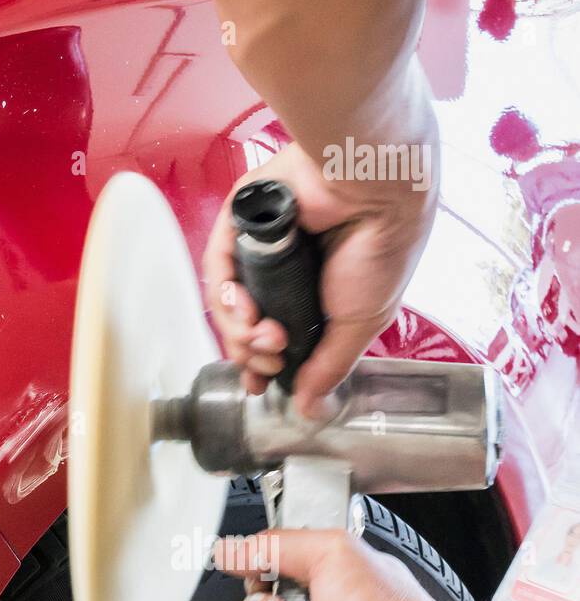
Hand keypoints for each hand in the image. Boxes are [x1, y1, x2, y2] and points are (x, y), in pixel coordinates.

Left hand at [203, 143, 434, 417]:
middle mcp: (281, 274)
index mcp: (311, 294)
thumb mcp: (359, 323)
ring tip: (264, 334)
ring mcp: (259, 249)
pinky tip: (242, 307)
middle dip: (252, 351)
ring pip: (226, 302)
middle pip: (242, 325)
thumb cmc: (381, 252)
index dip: (260, 365)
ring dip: (238, 329)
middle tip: (271, 355)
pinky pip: (218, 266)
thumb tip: (310, 408)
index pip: (271, 337)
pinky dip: (224, 295)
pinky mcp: (240, 223)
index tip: (259, 384)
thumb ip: (329, 366)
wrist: (376, 193)